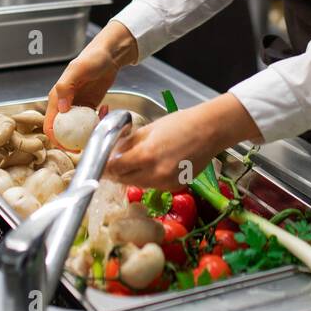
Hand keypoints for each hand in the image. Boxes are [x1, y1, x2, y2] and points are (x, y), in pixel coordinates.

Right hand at [44, 21, 137, 138]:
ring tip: (101, 120)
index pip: (50, 126)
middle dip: (73, 141)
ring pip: (78, 129)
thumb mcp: (78, 70)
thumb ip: (66, 87)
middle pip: (63, 131)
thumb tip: (62, 109)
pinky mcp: (89, 106)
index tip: (69, 147)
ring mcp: (77, 106)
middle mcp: (64, 104)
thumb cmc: (92, 58)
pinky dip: (98, 121)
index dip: (56, 140)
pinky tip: (106, 110)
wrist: (109, 54)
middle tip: (88, 141)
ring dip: (88, 131)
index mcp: (56, 97)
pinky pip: (90, 121)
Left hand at [105, 95, 263, 191]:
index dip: (105, 167)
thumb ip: (129, 143)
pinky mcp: (176, 186)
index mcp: (147, 155)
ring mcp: (167, 182)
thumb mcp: (149, 128)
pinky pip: (154, 186)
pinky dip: (148, 178)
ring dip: (132, 176)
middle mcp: (156, 173)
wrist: (210, 130)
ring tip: (134, 162)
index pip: (115, 168)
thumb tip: (113, 153)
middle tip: (113, 163)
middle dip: (117, 172)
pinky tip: (154, 165)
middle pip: (125, 180)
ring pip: (139, 185)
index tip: (100, 163)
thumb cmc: (181, 124)